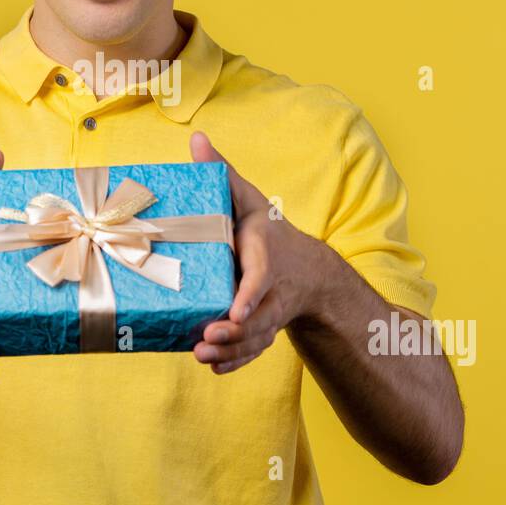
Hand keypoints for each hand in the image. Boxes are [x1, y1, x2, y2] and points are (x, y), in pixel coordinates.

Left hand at [189, 131, 323, 374]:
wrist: (309, 270)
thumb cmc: (268, 230)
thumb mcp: (249, 198)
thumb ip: (223, 173)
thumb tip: (196, 138)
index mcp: (266, 253)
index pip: (261, 276)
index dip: (250, 294)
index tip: (235, 309)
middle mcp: (272, 288)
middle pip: (258, 315)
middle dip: (235, 331)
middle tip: (208, 337)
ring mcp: (270, 312)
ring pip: (255, 337)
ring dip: (231, 350)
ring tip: (203, 354)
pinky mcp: (265, 329)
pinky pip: (255, 350)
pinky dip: (236, 361)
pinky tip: (214, 366)